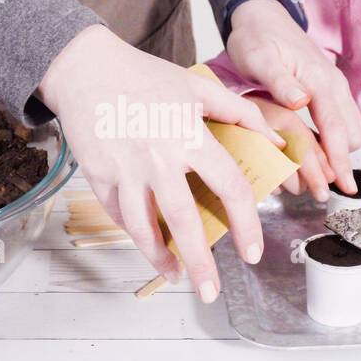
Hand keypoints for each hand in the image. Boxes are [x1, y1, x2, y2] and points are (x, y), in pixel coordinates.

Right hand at [38, 25, 286, 302]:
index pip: (228, 186)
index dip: (246, 223)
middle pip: (184, 220)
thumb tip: (275, 139)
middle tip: (211, 292)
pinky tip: (148, 245)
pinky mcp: (98, 175)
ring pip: (143, 227)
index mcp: (189, 135)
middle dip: (201, 262)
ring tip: (176, 277)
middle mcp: (157, 157)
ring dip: (160, 257)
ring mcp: (124, 169)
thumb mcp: (197, 86)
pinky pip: (118, 214)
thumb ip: (240, 113)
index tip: (252, 251)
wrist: (85, 68)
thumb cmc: (144, 76)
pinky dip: (133, 233)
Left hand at [225, 0, 360, 191]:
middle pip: (351, 134)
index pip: (336, 128)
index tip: (343, 186)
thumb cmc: (256, 38)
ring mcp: (334, 88)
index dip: (340, 159)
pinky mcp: (328, 91)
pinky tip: (314, 153)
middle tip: (320, 187)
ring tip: (317, 178)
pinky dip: (333, 140)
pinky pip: (340, 122)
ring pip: (349, 129)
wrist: (262, 16)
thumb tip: (301, 101)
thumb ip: (280, 82)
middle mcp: (334, 85)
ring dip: (338, 153)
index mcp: (319, 80)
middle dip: (341, 161)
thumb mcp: (259, 58)